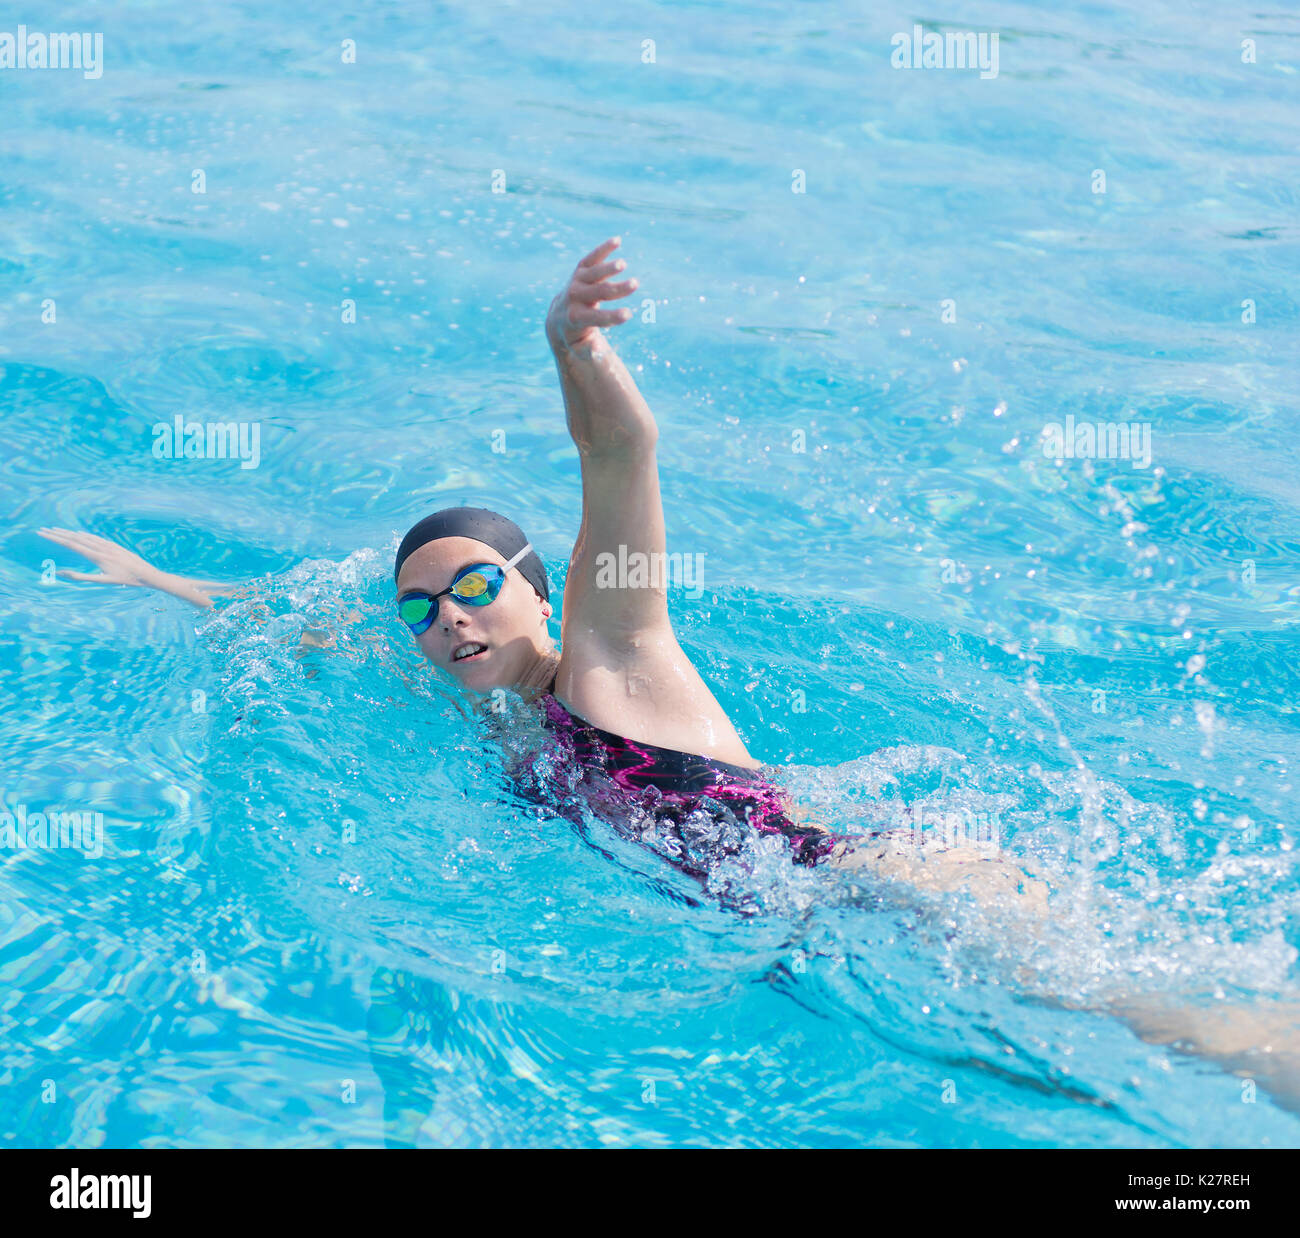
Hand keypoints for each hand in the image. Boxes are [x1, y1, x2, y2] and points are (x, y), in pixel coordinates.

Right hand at [37, 527, 163, 587]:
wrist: (147, 573)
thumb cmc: (125, 580)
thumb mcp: (102, 581)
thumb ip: (81, 577)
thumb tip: (61, 573)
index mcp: (96, 556)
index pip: (71, 544)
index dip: (55, 538)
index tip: (42, 533)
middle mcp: (101, 547)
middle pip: (75, 538)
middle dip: (58, 533)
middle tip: (43, 529)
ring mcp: (108, 545)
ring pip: (85, 536)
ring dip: (69, 532)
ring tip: (57, 529)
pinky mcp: (114, 546)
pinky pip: (96, 538)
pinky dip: (85, 535)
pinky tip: (80, 534)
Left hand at [546, 236, 639, 353]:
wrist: (558, 318)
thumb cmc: (576, 335)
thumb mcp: (580, 348)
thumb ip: (589, 350)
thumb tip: (598, 348)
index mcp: (575, 318)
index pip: (595, 317)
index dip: (611, 317)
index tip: (628, 315)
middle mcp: (574, 297)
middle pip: (597, 292)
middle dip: (616, 289)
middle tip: (635, 285)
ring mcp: (576, 282)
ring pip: (593, 273)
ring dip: (608, 268)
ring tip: (623, 264)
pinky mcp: (579, 271)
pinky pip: (590, 258)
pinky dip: (603, 249)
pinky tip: (617, 240)